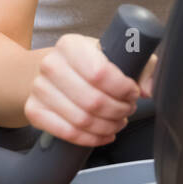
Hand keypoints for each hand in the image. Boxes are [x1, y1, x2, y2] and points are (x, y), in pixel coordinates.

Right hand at [24, 34, 157, 146]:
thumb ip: (142, 66)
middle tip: (127, 110)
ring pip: (81, 120)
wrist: (58, 72)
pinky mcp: (34, 111)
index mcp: (71, 45)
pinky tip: (103, 134)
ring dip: (107, 126)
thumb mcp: (119, 54)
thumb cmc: (92, 63)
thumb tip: (148, 89)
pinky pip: (67, 133)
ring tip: (118, 121)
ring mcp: (39, 88)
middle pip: (92, 101)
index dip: (122, 89)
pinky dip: (90, 139)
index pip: (100, 73)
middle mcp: (51, 64)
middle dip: (118, 111)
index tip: (133, 93)